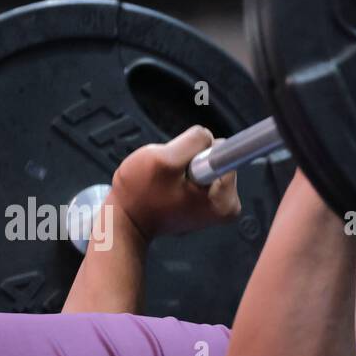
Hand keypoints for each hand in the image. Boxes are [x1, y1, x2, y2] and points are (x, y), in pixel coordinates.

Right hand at [109, 126, 240, 238]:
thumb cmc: (140, 195)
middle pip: (216, 158)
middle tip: (171, 175)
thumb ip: (193, 142)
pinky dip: (183, 173)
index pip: (225, 154)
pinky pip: (199, 172)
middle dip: (191, 159)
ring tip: (168, 181)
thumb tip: (208, 136)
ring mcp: (217, 205)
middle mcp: (227, 206)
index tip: (187, 163)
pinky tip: (170, 185)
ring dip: (184, 165)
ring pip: (205, 163)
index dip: (199, 151)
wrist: (127, 219)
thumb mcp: (163, 159)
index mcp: (225, 201)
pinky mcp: (205, 201)